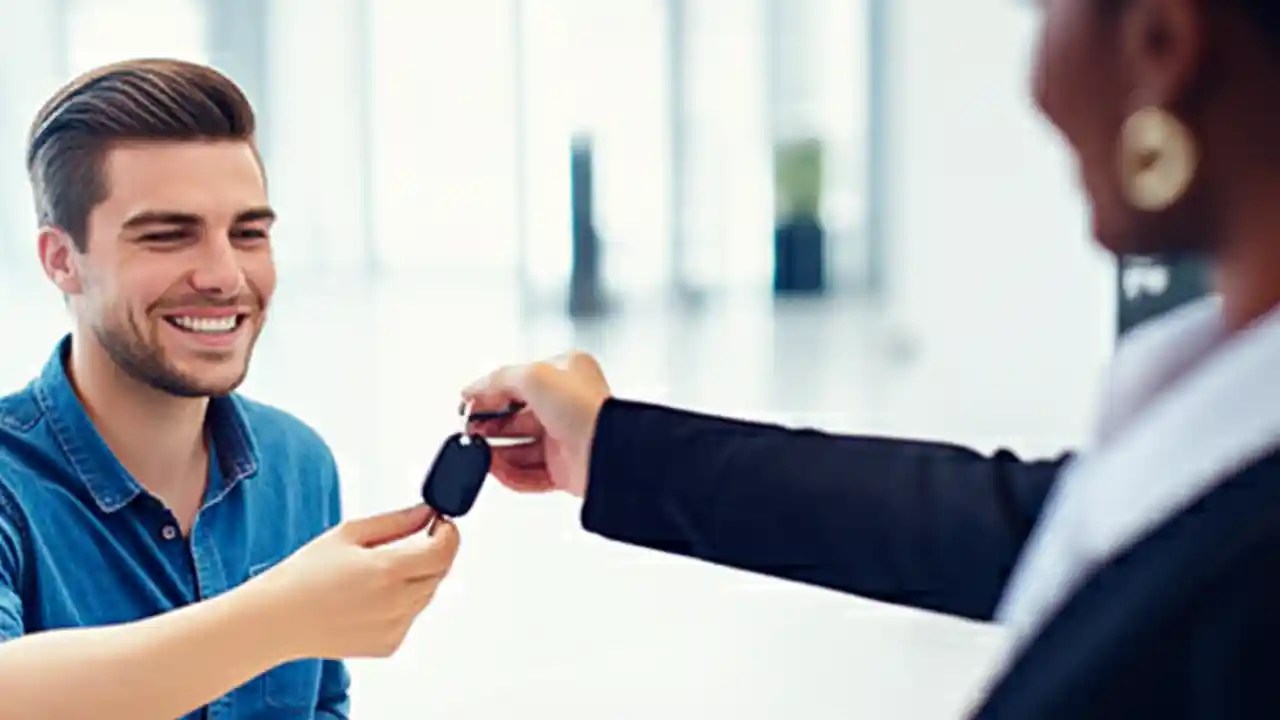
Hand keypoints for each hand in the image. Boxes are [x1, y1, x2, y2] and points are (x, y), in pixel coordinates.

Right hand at [251, 505, 459, 659]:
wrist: (276, 620)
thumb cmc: (304, 575)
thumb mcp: (349, 534)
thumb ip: (396, 522)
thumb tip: (427, 513)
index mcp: (388, 571)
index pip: (444, 551)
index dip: (449, 534)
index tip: (442, 524)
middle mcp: (396, 603)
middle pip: (439, 573)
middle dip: (434, 553)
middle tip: (413, 540)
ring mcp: (394, 628)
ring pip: (426, 595)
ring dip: (418, 578)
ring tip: (379, 571)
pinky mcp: (388, 645)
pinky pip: (410, 617)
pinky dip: (402, 603)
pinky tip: (370, 597)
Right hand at [461, 350, 610, 496]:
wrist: (608, 453)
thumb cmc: (586, 409)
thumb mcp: (534, 376)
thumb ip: (498, 379)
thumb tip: (473, 390)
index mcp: (567, 374)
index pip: (519, 382)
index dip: (491, 393)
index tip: (469, 404)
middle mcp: (567, 406)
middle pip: (516, 417)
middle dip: (489, 425)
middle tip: (470, 430)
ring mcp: (566, 439)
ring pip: (520, 448)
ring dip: (496, 452)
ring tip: (478, 453)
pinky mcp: (565, 470)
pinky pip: (530, 474)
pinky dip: (510, 474)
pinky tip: (495, 469)